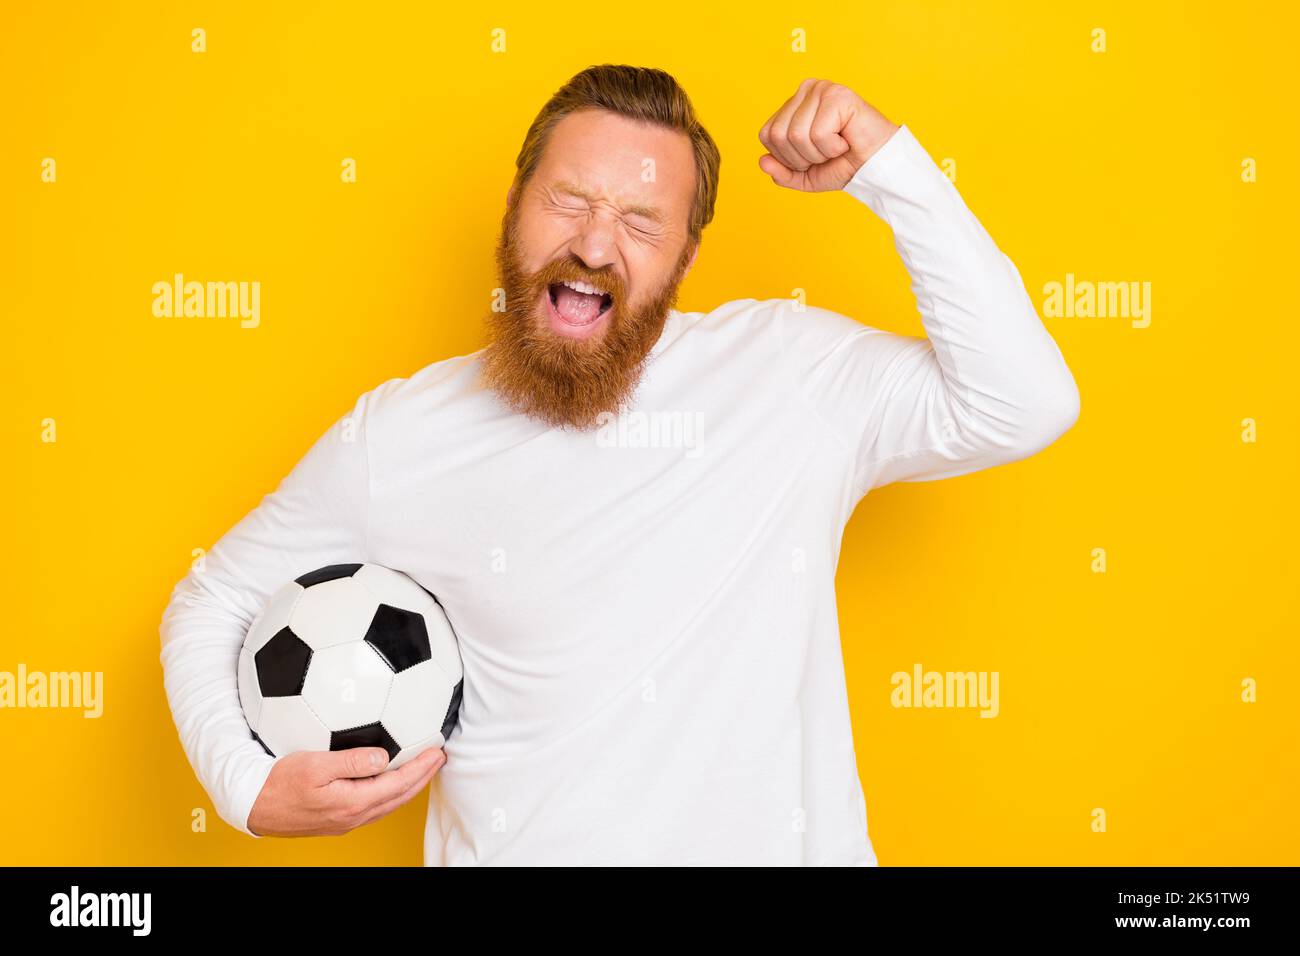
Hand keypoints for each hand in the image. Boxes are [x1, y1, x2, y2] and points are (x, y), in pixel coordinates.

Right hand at [247, 745, 445, 836]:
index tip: (438, 752)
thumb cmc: (279, 782)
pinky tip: (387, 779)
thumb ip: (352, 761)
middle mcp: (354, 816)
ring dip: (408, 785)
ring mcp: (346, 820)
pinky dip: (390, 791)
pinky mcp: (337, 819)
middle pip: (399, 797)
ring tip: (420, 768)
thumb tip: (384, 757)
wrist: (253, 806)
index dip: (421, 768)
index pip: (399, 784)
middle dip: (422, 778)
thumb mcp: (315, 765)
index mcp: (353, 802)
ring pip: (388, 803)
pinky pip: (373, 805)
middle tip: (438, 759)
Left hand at [758, 79, 899, 191]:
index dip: (786, 157)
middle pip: (779, 135)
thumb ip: (781, 172)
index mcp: (794, 103)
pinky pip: (817, 134)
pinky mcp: (838, 96)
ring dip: (818, 153)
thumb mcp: (804, 176)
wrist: (876, 167)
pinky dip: (832, 148)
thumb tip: (762, 161)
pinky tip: (846, 140)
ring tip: (837, 146)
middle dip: (801, 157)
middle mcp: (806, 89)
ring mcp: (822, 89)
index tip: (812, 156)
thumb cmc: (843, 165)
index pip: (767, 134)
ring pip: (796, 135)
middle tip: (826, 153)